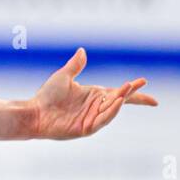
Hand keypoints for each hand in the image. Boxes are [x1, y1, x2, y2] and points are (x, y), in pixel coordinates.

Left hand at [26, 48, 157, 139]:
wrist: (34, 112)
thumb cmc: (47, 96)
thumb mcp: (63, 77)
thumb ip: (75, 66)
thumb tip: (82, 51)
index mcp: (93, 95)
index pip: (118, 92)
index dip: (133, 90)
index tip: (145, 82)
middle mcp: (96, 107)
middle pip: (118, 100)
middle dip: (130, 93)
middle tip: (140, 83)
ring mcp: (92, 119)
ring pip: (111, 109)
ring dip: (120, 100)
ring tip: (127, 88)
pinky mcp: (86, 128)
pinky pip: (102, 120)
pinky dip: (110, 112)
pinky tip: (115, 102)